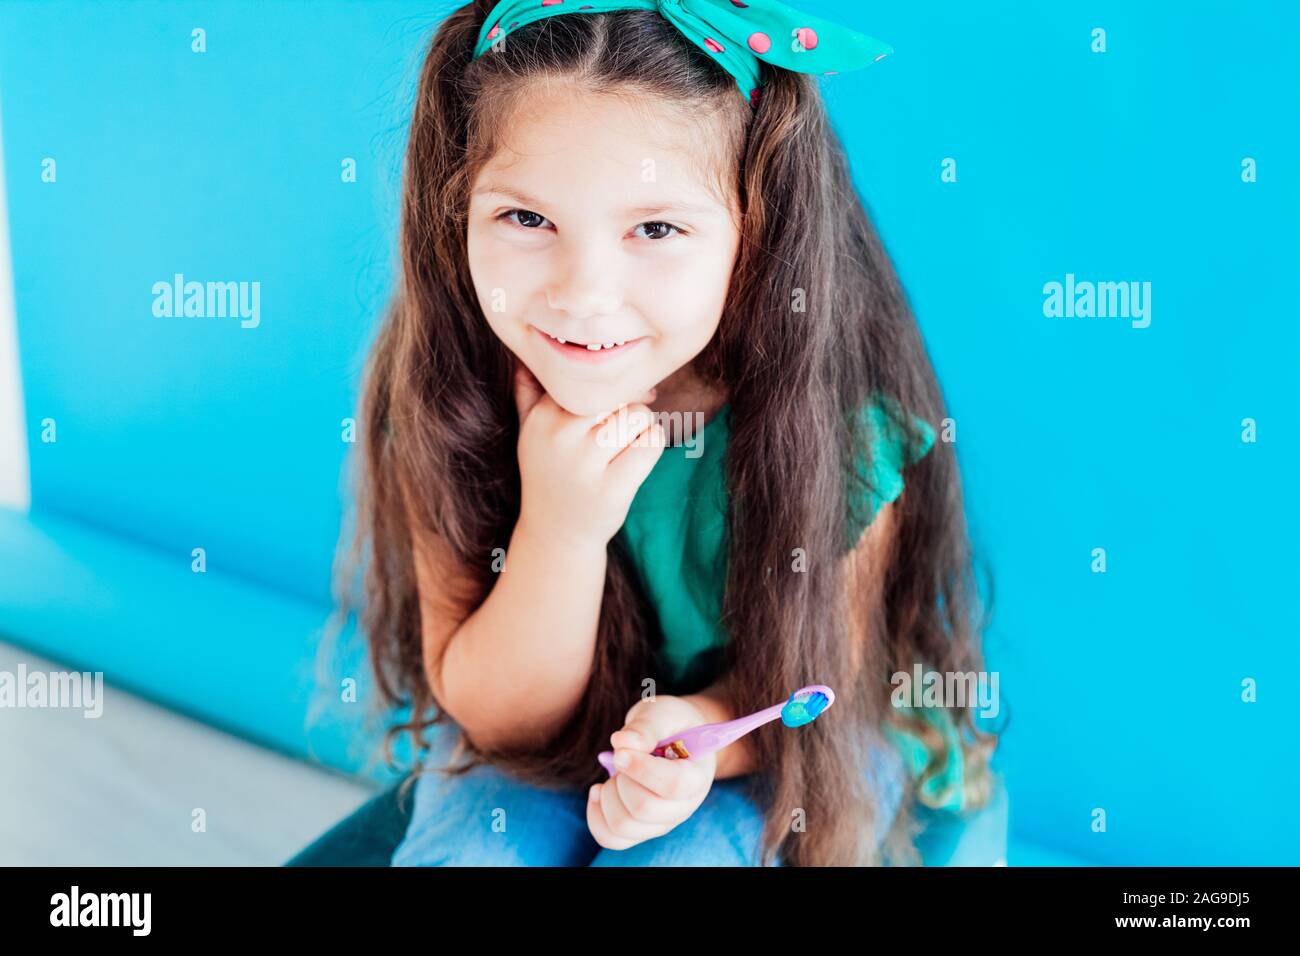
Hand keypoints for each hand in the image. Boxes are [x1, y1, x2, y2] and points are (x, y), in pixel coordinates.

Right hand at [512, 362, 664, 550]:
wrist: (554, 534)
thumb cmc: (549, 474)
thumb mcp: (529, 433)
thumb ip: (528, 392)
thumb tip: (528, 353)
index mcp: (542, 417)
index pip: (591, 380)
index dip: (612, 386)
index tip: (620, 399)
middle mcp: (560, 438)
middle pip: (617, 394)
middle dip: (630, 405)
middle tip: (627, 424)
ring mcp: (585, 466)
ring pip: (638, 416)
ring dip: (642, 427)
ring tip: (627, 445)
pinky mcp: (612, 490)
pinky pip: (652, 444)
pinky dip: (652, 446)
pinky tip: (636, 460)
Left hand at [587, 694, 716, 850]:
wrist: (677, 740)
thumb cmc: (671, 724)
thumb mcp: (663, 713)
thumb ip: (646, 726)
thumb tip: (621, 742)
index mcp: (697, 777)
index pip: (672, 785)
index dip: (641, 769)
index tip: (621, 751)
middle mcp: (683, 807)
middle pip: (643, 808)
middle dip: (622, 779)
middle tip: (623, 758)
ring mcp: (661, 823)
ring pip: (622, 826)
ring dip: (608, 795)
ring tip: (615, 774)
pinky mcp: (640, 830)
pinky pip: (610, 837)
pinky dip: (595, 814)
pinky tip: (599, 790)